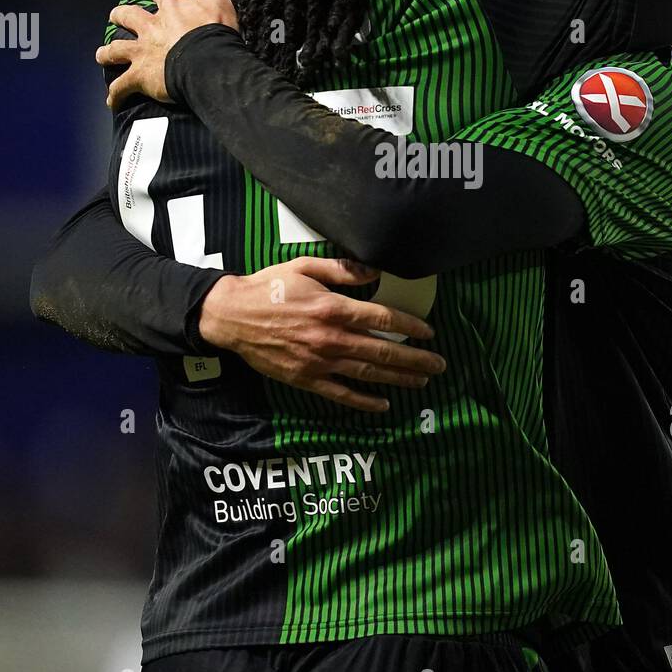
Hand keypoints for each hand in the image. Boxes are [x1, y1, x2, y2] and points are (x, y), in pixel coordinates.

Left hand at [97, 0, 239, 109]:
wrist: (208, 63)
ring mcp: (142, 52)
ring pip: (115, 50)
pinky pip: (122, 86)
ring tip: (102, 55)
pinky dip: (116, 94)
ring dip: (107, 53)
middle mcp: (150, 27)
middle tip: (117, 18)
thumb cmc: (216, 33)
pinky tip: (113, 101)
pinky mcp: (140, 76)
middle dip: (120, 16)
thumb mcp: (222, 0)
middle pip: (127, 15)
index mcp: (171, 8)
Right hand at [197, 257, 446, 411]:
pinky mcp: (306, 379)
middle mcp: (331, 338)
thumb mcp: (305, 266)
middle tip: (439, 364)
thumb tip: (375, 271)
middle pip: (382, 350)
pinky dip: (364, 401)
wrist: (232, 316)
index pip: (383, 319)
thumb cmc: (269, 287)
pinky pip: (341, 394)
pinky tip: (384, 404)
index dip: (410, 326)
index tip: (430, 332)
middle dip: (415, 358)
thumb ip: (342, 269)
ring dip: (398, 378)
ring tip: (422, 381)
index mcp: (333, 308)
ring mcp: (319, 362)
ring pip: (368, 373)